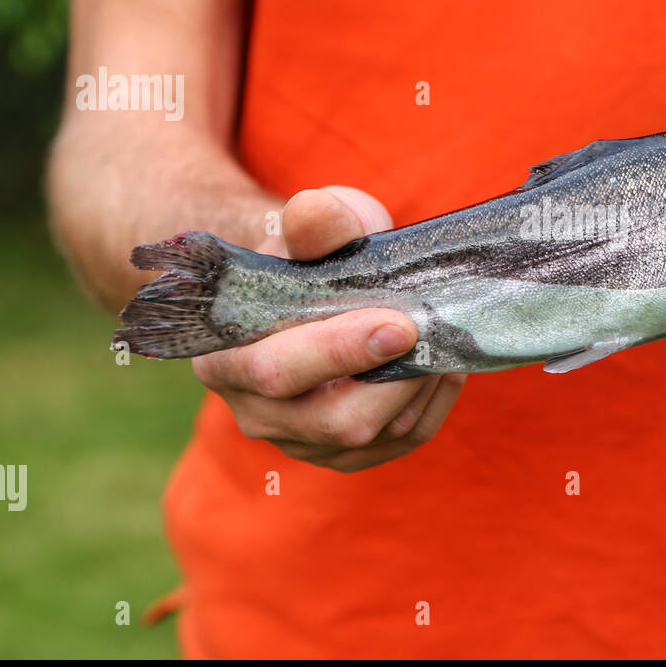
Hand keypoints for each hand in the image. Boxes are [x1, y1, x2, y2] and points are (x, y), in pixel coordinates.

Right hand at [191, 186, 465, 470]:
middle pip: (335, 421)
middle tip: (431, 332)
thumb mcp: (307, 231)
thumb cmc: (306, 257)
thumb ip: (312, 223)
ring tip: (440, 338)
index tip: (398, 324)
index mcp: (225, 358)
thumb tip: (315, 212)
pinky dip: (431, 404)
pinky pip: (400, 441)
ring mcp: (301, 441)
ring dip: (420, 387)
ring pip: (376, 436)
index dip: (340, 352)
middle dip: (394, 380)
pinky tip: (440, 365)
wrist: (310, 290)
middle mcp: (256, 412)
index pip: (278, 372)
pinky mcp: (344, 453)